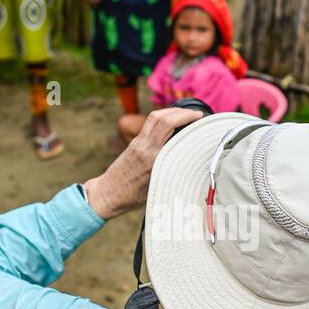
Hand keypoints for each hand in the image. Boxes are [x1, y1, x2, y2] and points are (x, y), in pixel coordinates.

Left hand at [84, 106, 204, 218]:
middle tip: (196, 114)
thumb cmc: (132, 197)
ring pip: (155, 117)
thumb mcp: (158, 186)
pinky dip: (163, 119)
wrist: (108, 195)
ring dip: (171, 112)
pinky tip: (173, 124)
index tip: (201, 117)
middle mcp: (144, 146)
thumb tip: (191, 161)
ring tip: (186, 115)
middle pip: (162, 117)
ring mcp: (138, 143)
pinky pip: (150, 125)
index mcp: (152, 157)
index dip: (186, 117)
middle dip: (182, 111)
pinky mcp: (134, 143)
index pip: (169, 126)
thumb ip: (172, 170)